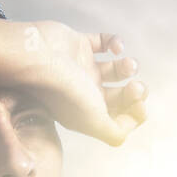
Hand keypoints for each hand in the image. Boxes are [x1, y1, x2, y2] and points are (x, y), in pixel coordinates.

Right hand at [27, 19, 147, 145]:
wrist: (37, 57)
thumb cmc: (63, 90)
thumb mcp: (94, 122)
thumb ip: (115, 133)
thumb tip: (132, 123)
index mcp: (86, 114)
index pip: (118, 118)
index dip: (134, 113)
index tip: (139, 104)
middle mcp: (84, 92)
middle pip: (119, 95)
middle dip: (135, 91)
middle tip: (136, 86)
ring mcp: (81, 68)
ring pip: (115, 69)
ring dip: (129, 67)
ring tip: (128, 65)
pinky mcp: (78, 45)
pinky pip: (103, 42)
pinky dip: (115, 42)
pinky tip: (116, 47)